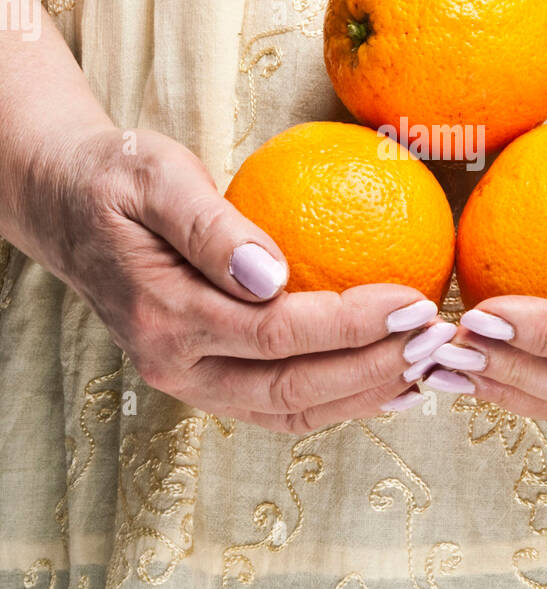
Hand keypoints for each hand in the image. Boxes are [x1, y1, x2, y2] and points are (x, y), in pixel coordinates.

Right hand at [23, 127, 452, 430]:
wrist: (69, 208)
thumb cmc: (119, 179)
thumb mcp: (156, 176)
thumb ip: (210, 225)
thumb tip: (270, 274)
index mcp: (164, 316)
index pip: (275, 334)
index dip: (351, 325)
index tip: (412, 300)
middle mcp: (174, 366)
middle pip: (291, 389)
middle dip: (374, 371)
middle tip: (435, 342)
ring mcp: (189, 383)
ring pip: (289, 411)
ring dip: (364, 397)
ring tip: (426, 371)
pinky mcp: (207, 381)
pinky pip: (279, 404)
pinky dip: (337, 399)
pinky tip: (387, 380)